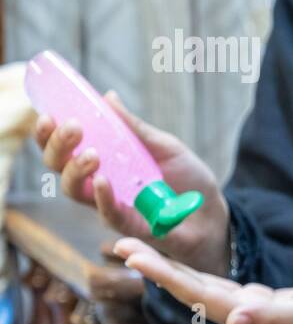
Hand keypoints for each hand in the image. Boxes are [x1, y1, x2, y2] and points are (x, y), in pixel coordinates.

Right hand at [34, 92, 230, 275]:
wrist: (213, 211)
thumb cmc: (187, 178)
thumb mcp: (164, 146)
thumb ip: (135, 127)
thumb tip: (107, 97)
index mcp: (104, 160)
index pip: (64, 148)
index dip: (49, 134)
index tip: (48, 115)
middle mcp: (99, 182)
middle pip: (60, 167)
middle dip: (58, 146)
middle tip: (72, 127)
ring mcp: (111, 205)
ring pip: (76, 190)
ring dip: (76, 170)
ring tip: (91, 153)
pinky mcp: (129, 226)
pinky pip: (108, 214)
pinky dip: (103, 198)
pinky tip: (104, 181)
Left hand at [114, 238, 292, 323]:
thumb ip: (273, 318)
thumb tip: (232, 320)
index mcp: (250, 320)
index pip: (198, 294)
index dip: (165, 274)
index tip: (134, 254)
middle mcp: (243, 319)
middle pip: (191, 291)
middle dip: (156, 269)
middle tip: (121, 243)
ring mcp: (251, 313)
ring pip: (201, 289)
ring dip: (170, 271)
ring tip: (140, 250)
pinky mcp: (261, 305)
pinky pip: (219, 288)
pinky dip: (196, 274)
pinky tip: (184, 266)